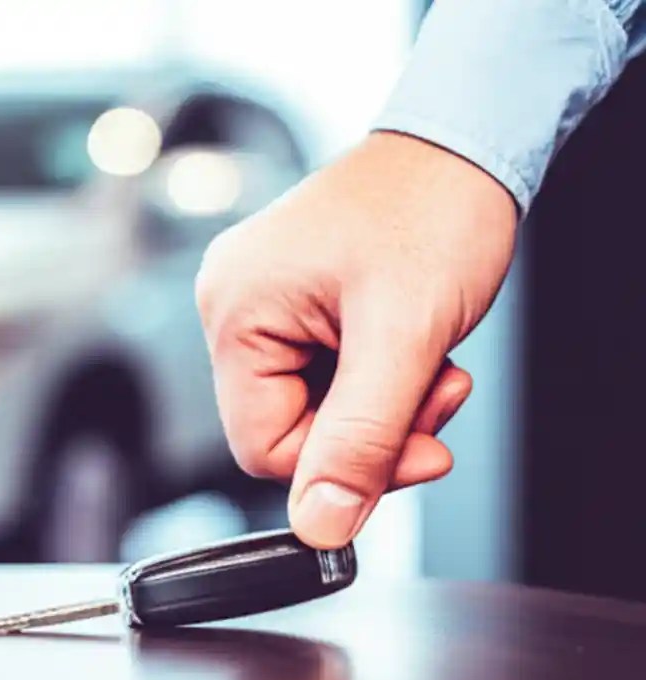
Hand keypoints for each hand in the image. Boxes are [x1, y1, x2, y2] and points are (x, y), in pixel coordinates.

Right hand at [195, 131, 517, 548]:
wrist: (459, 145)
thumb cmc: (431, 211)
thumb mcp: (403, 341)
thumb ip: (358, 441)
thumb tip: (319, 525)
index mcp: (235, 314)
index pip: (263, 448)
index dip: (344, 467)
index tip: (417, 448)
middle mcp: (229, 305)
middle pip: (289, 428)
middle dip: (374, 430)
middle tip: (436, 395)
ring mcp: (256, 299)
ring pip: (312, 405)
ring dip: (383, 405)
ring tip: (431, 361)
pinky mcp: (286, 297)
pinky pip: (319, 372)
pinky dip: (374, 376)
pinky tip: (409, 345)